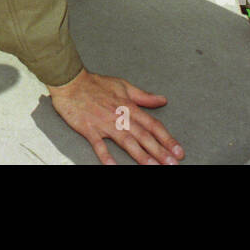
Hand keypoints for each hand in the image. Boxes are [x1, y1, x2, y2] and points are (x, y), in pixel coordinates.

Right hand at [48, 69, 183, 164]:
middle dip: (159, 151)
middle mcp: (120, 117)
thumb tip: (162, 100)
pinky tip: (113, 166)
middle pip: (143, 136)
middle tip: (172, 163)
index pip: (152, 125)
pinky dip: (106, 156)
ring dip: (141, 155)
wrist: (71, 82)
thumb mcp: (123, 86)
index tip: (178, 150)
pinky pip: (99, 145)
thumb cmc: (96, 84)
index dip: (167, 138)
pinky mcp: (90, 130)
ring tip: (153, 167)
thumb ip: (143, 96)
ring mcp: (105, 124)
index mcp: (129, 107)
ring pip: (127, 141)